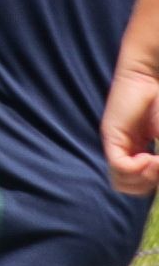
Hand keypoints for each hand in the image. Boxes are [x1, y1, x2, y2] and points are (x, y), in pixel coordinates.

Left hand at [111, 61, 158, 193]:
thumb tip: (156, 169)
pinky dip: (136, 168)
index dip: (153, 183)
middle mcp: (126, 151)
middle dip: (149, 184)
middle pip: (130, 187)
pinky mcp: (112, 137)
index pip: (140, 185)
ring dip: (143, 179)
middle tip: (158, 167)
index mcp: (139, 152)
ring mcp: (117, 145)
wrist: (153, 77)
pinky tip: (147, 157)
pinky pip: (119, 166)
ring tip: (154, 162)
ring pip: (121, 182)